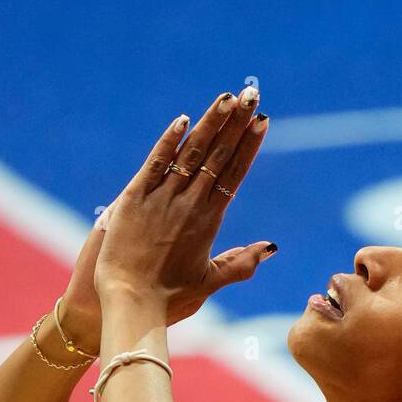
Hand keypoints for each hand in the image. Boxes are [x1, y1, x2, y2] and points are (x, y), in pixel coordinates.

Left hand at [93, 87, 274, 312]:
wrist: (130, 306)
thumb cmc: (168, 300)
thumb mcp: (209, 283)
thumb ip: (240, 263)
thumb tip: (271, 248)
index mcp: (208, 222)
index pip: (233, 175)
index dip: (248, 146)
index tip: (262, 122)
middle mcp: (189, 206)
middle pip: (217, 157)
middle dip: (237, 124)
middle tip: (253, 95)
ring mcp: (162, 201)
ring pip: (191, 154)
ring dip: (210, 124)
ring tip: (229, 98)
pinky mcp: (133, 200)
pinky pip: (155, 164)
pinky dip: (169, 142)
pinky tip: (183, 120)